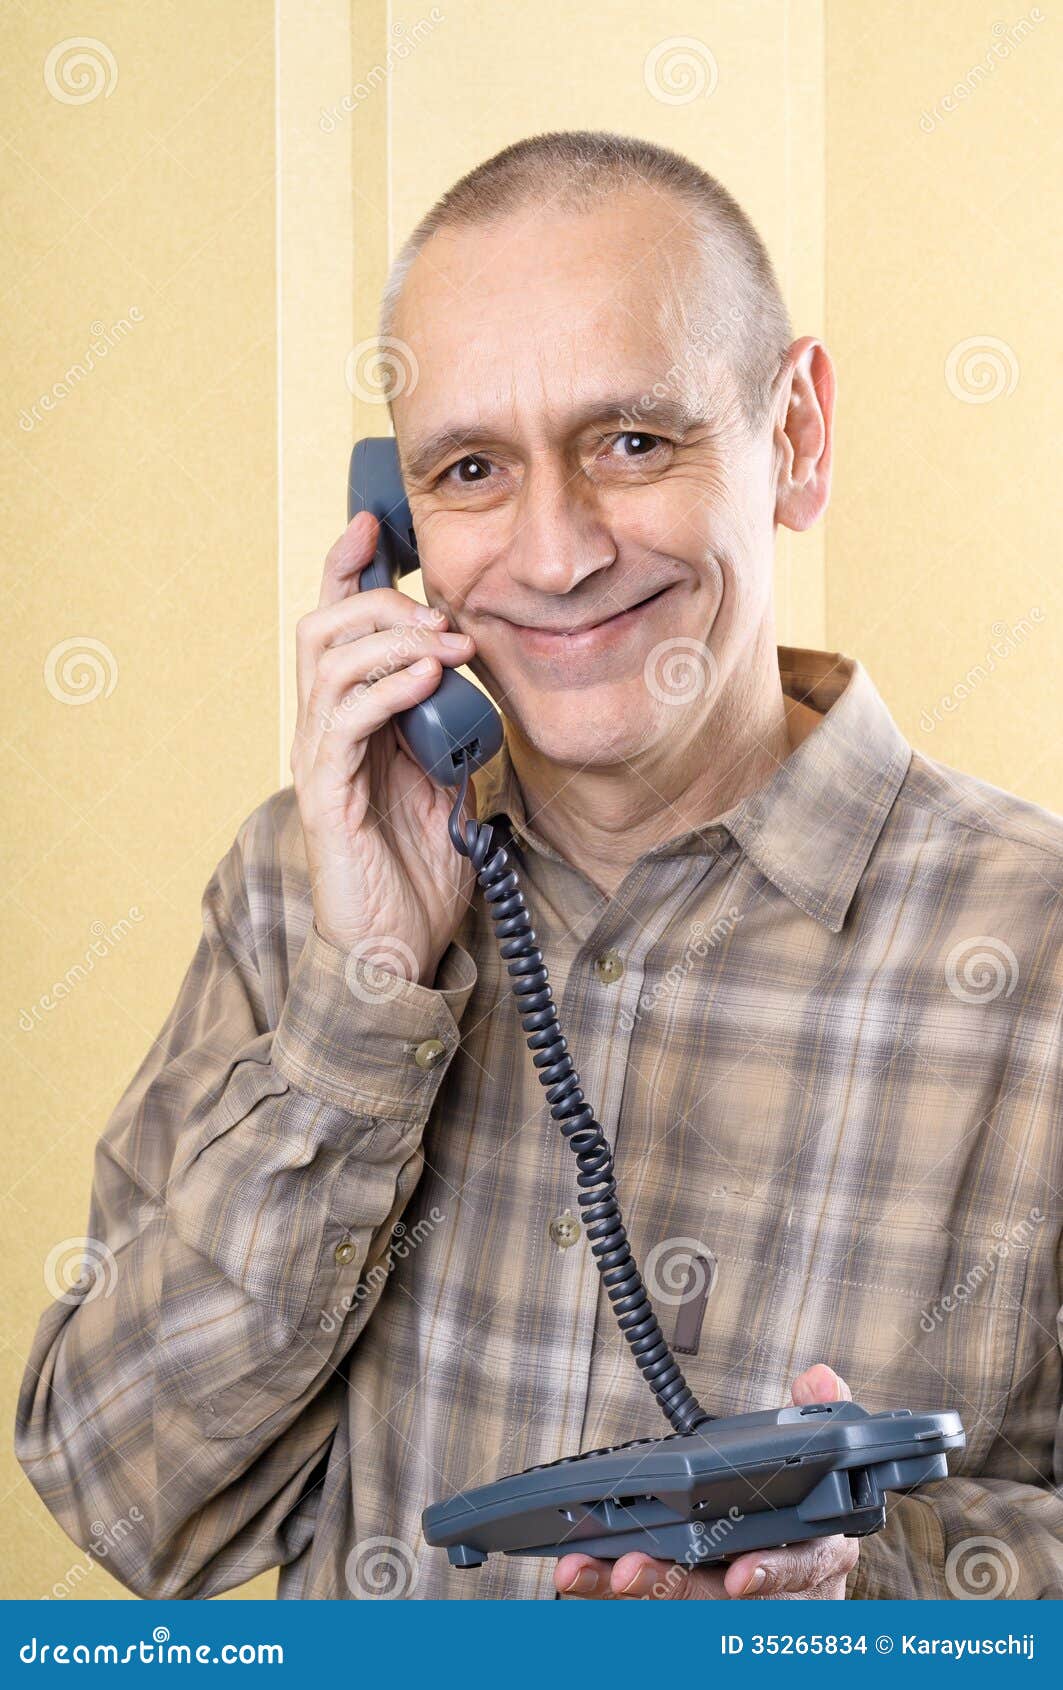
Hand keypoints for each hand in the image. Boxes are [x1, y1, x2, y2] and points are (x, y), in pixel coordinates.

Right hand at [291, 511, 478, 984]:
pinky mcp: (324, 794)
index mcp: (352, 719)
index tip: (375, 522)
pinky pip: (343, 720)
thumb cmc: (419, 871)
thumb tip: (477, 680)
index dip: (347, 567)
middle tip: (444, 615)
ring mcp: (320, 759)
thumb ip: (454, 730)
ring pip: (327, 659)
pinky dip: (385, 688)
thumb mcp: (452, 783)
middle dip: (381, 599)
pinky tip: (428, 679)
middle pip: (323, 624)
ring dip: (392, 638)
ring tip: (446, 645)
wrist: (397, 950)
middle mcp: (324, 729)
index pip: (336, 624)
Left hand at [554, 1364, 859, 1599]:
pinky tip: (580, 1574)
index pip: (798, 1567)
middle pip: (720, 1594)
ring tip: (582, 1571)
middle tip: (627, 1569)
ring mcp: (731, 1601)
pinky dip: (612, 1585)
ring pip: (679, 1601)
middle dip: (671, 1584)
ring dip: (628, 1587)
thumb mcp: (830, 1466)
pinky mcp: (692, 1602)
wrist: (809, 1584)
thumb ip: (820, 1418)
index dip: (769, 1571)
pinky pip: (653, 1600)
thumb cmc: (808, 1522)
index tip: (739, 1577)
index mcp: (814, 1553)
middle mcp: (774, 1588)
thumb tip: (818, 1376)